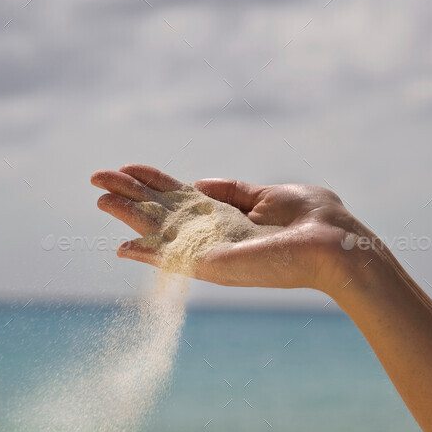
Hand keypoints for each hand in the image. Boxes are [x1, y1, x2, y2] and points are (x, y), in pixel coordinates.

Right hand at [91, 164, 369, 294]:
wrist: (336, 245)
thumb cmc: (314, 219)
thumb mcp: (270, 193)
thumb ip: (233, 190)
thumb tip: (199, 182)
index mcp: (227, 213)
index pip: (180, 194)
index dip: (153, 179)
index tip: (125, 166)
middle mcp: (213, 232)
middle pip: (161, 209)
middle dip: (129, 193)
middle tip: (96, 179)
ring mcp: (211, 249)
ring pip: (159, 230)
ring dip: (128, 216)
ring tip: (98, 199)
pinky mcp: (215, 265)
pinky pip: (174, 259)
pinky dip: (146, 254)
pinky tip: (121, 248)